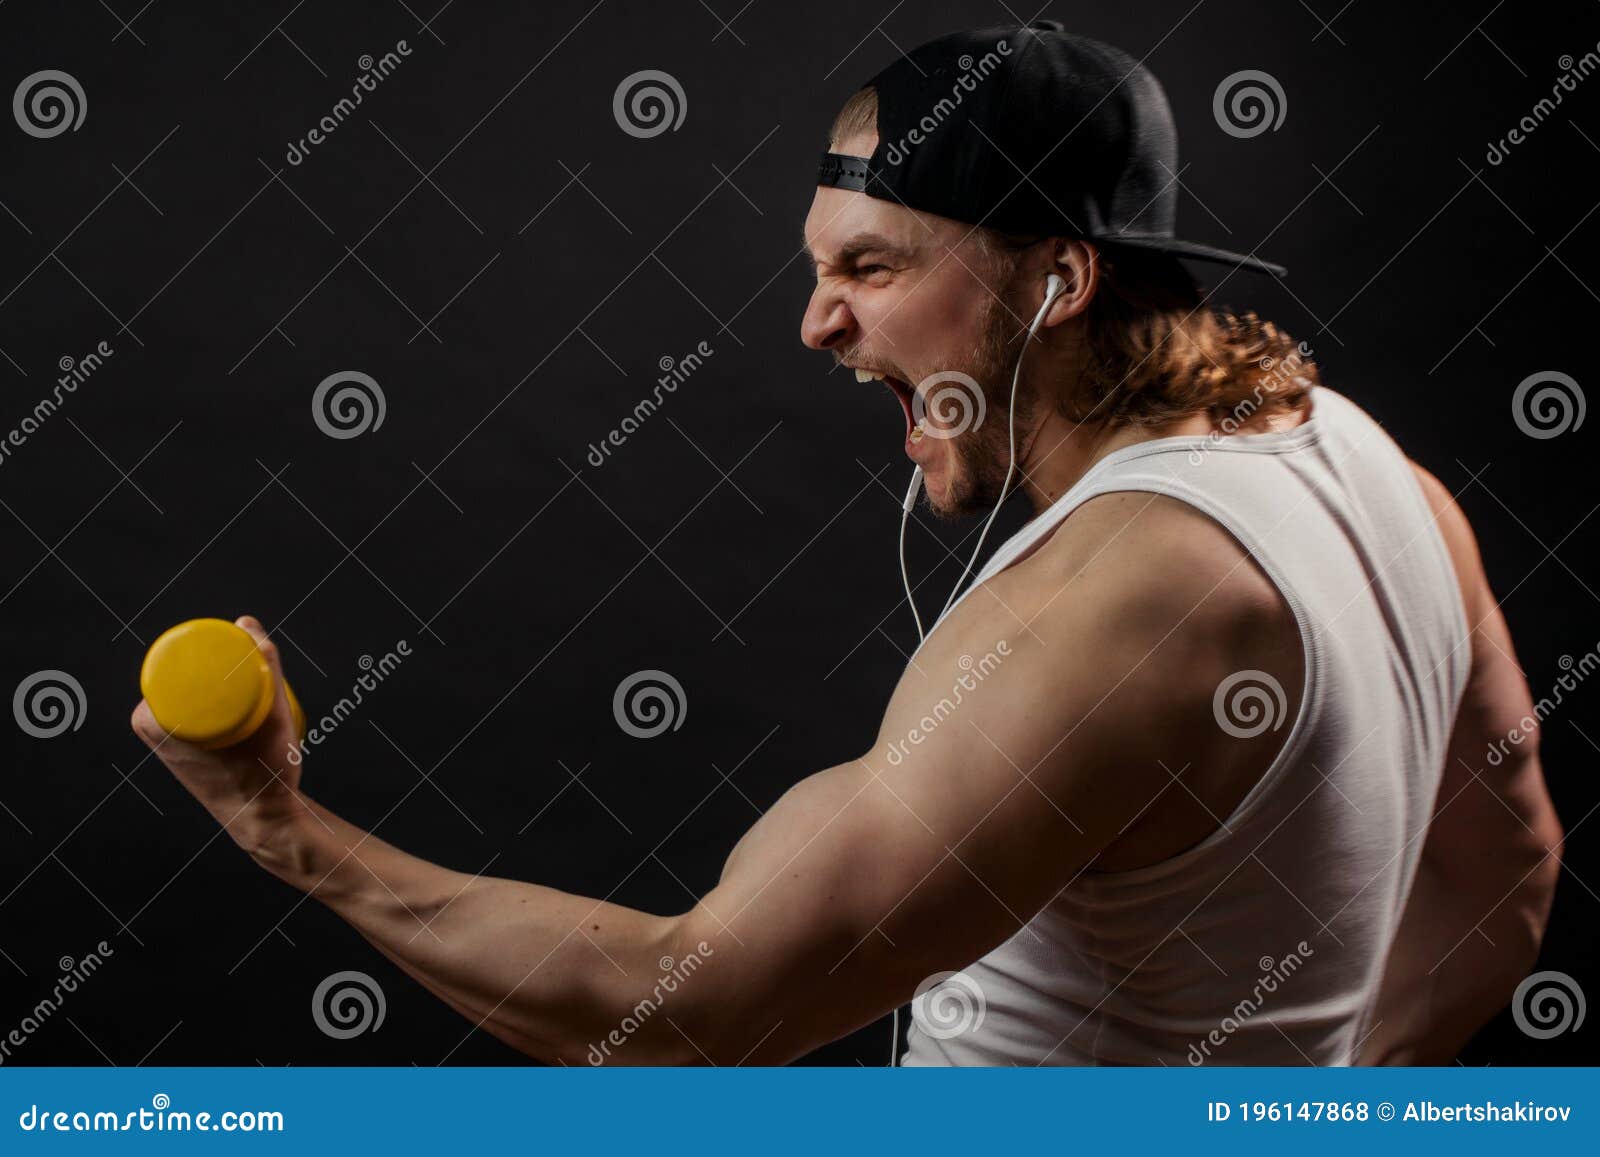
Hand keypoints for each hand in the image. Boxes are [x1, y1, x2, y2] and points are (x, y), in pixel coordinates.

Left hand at [131, 615, 304, 849]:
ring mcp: (166, 747)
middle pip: (177, 679)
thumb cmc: (265, 773)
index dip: (197, 647)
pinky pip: (191, 714)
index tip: (231, 644)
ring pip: (185, 696)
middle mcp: (152, 734)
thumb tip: (245, 623)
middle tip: (245, 660)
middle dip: (210, 663)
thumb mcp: (272, 715)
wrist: (265, 821)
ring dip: (209, 681)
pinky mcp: (184, 755)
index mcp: (152, 723)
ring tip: (244, 676)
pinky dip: (209, 700)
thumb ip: (263, 667)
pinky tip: (231, 694)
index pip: (165, 665)